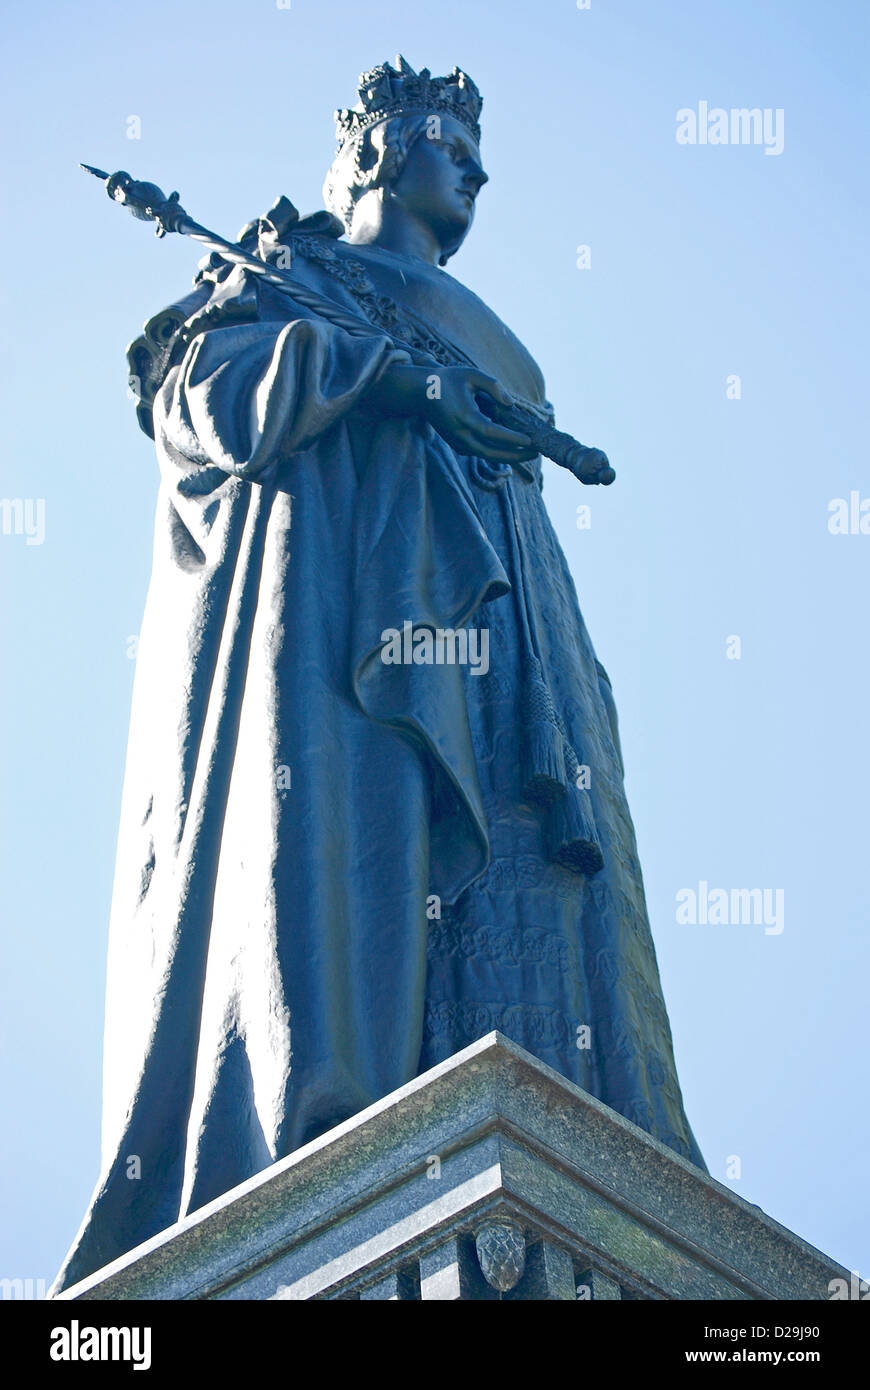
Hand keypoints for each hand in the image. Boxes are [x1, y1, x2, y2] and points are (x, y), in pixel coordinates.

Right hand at [367, 364, 538, 467]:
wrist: (420, 394)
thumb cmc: (448, 380)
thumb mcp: (471, 374)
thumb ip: (494, 386)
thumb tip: (510, 405)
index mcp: (464, 416)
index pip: (492, 433)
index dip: (512, 439)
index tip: (530, 441)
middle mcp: (460, 434)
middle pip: (491, 452)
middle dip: (515, 455)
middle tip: (535, 452)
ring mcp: (457, 442)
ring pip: (486, 455)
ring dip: (508, 456)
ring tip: (528, 453)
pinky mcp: (457, 445)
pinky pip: (480, 452)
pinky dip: (497, 452)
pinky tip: (512, 449)